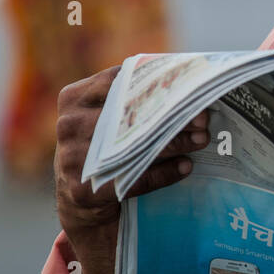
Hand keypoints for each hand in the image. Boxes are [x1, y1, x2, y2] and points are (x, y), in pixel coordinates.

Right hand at [54, 65, 209, 273]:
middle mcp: (69, 125)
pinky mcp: (82, 189)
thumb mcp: (111, 115)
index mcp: (75, 97)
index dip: (162, 84)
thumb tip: (190, 76)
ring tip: (202, 140)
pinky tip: (186, 167)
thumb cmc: (106, 144)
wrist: (80, 197)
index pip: (122, 81)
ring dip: (175, 143)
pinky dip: (164, 173)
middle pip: (131, 116)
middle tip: (204, 119)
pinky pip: (132, 179)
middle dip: (173, 117)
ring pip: (134, 147)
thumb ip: (135, 94)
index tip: (193, 90)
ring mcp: (71, 158)